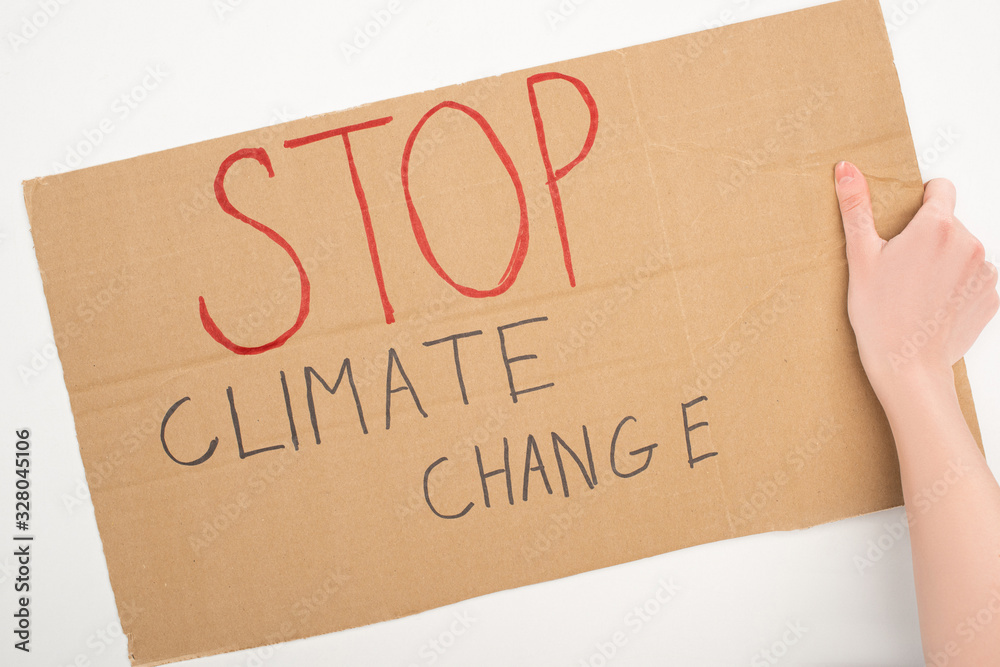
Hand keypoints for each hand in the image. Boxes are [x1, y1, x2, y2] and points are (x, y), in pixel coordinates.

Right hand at [833, 161, 997, 402]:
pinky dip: (956, 287)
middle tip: (900, 269)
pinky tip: (932, 305)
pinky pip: (974, 280)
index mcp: (938, 227)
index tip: (905, 224)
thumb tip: (847, 169)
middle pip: (950, 223)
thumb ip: (856, 208)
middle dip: (929, 237)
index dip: (921, 200)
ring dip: (944, 262)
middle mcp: (970, 243)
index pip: (942, 188)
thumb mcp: (860, 257)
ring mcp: (985, 272)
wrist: (907, 368)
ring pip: (963, 252)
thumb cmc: (879, 315)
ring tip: (916, 290)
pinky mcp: (991, 297)